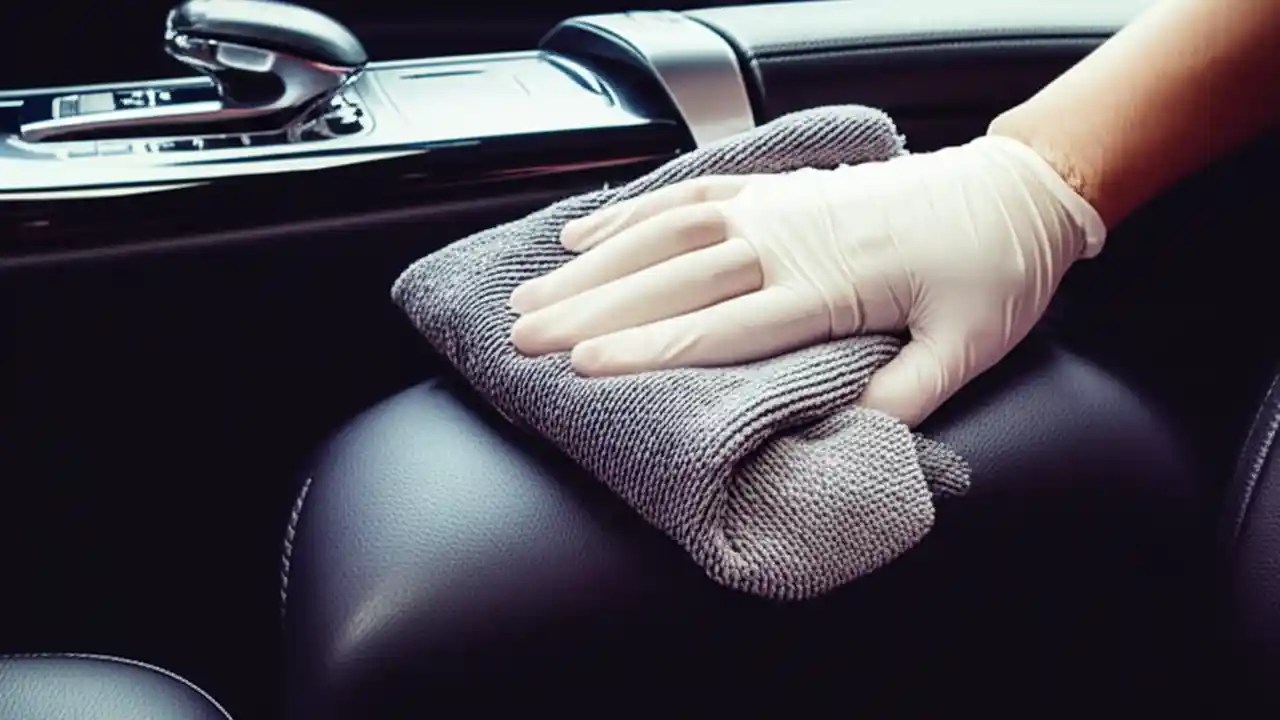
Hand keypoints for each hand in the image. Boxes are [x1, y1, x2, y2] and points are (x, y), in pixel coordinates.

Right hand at [508, 134, 1104, 427]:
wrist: (1014, 192)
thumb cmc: (990, 273)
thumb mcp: (965, 348)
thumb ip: (902, 394)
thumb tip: (837, 432)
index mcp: (828, 285)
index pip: (721, 326)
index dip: (648, 348)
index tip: (583, 364)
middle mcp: (787, 238)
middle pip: (672, 277)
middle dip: (590, 308)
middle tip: (523, 335)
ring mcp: (775, 206)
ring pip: (666, 233)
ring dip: (593, 263)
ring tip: (534, 293)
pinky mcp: (775, 188)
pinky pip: (690, 194)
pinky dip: (631, 213)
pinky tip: (585, 234)